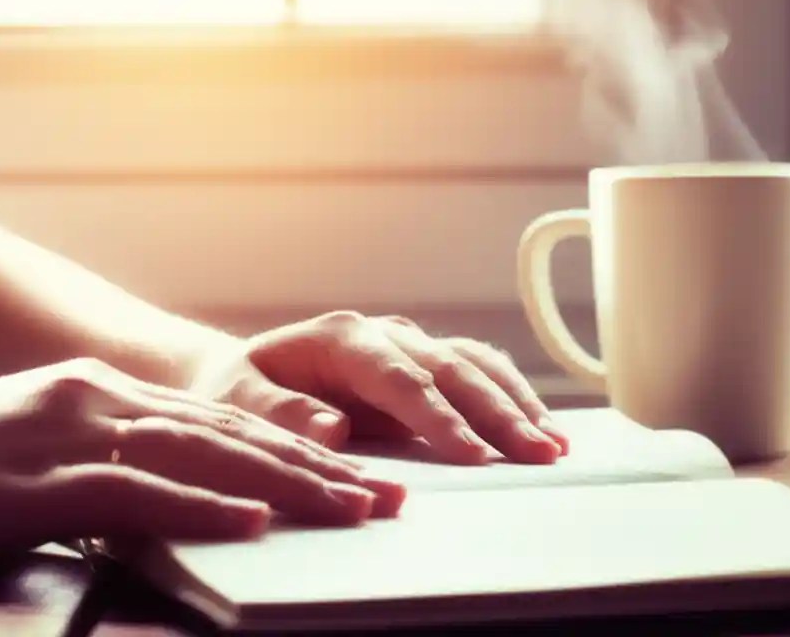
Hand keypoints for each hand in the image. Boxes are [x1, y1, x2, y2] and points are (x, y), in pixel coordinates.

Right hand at [0, 358, 405, 573]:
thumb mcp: (34, 459)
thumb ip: (105, 466)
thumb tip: (175, 496)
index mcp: (100, 393)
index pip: (221, 421)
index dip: (298, 448)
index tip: (360, 473)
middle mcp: (95, 400)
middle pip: (230, 434)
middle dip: (318, 467)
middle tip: (389, 495)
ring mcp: (63, 435)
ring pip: (200, 456)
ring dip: (286, 486)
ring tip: (353, 508)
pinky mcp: (28, 484)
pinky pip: (131, 494)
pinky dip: (200, 507)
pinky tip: (252, 522)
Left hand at [192, 312, 568, 465]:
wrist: (245, 371)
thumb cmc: (239, 389)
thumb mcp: (236, 401)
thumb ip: (279, 414)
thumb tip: (333, 429)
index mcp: (341, 338)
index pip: (400, 378)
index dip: (438, 417)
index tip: (472, 455)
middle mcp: (385, 333)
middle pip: (452, 369)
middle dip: (498, 413)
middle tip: (536, 453)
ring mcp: (411, 343)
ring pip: (476, 364)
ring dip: (517, 402)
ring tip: (553, 444)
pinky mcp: (427, 361)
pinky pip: (478, 370)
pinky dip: (513, 396)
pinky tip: (543, 425)